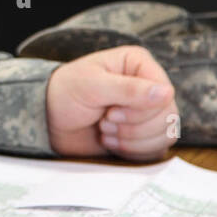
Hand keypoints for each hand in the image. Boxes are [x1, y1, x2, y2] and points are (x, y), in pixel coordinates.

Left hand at [46, 45, 178, 161]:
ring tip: (105, 131)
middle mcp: (148, 86)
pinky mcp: (143, 135)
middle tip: (104, 121)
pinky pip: (156, 150)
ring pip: (166, 134)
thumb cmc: (65, 93)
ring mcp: (148, 112)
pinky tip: (110, 143)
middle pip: (169, 115)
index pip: (164, 91)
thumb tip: (167, 93)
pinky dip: (133, 152)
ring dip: (132, 140)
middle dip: (133, 127)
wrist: (48, 120)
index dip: (141, 109)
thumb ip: (128, 89)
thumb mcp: (91, 85)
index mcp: (138, 64)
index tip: (111, 112)